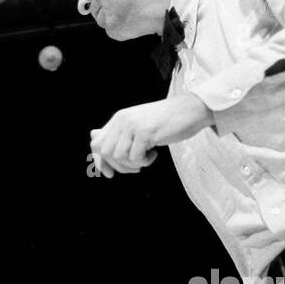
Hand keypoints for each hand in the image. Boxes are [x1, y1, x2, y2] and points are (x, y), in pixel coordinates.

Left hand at [89, 93, 212, 177]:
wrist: (192, 109)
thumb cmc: (166, 120)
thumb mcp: (138, 125)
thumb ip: (117, 132)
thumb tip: (92, 136)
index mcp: (119, 118)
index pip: (97, 144)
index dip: (100, 162)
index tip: (109, 174)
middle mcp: (123, 119)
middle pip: (106, 153)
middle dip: (119, 166)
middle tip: (135, 166)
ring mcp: (134, 125)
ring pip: (120, 157)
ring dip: (133, 164)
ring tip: (146, 158)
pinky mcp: (146, 132)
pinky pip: (136, 157)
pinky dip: (145, 162)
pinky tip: (154, 153)